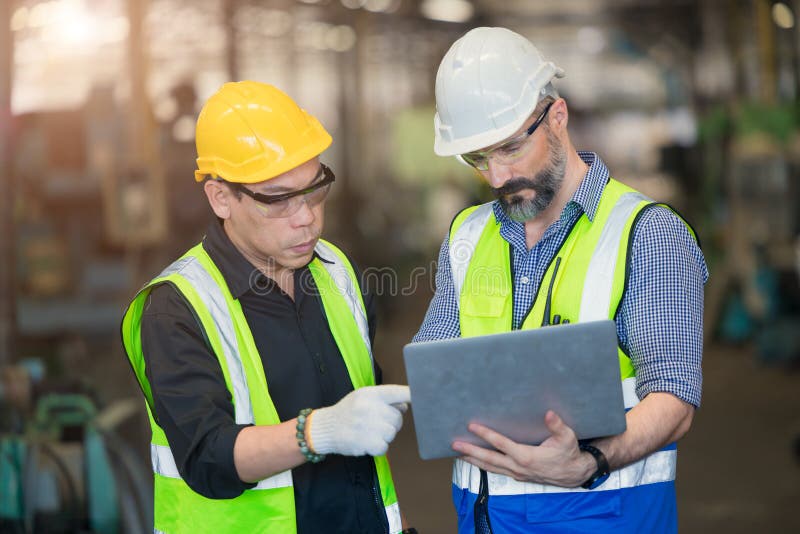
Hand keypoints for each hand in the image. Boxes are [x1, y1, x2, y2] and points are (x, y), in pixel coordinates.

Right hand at [309, 385, 409, 456]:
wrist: (326, 428)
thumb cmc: (348, 412)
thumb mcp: (363, 398)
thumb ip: (384, 399)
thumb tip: (406, 404)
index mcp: (370, 394)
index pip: (397, 392)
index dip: (412, 395)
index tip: (424, 396)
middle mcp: (370, 407)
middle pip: (397, 417)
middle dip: (391, 422)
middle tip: (377, 423)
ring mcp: (368, 425)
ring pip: (392, 432)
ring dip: (385, 435)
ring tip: (370, 432)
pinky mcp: (366, 442)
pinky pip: (384, 447)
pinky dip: (378, 447)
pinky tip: (367, 441)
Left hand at [451, 410, 594, 486]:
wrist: (574, 474)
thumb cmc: (568, 453)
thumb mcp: (567, 438)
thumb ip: (557, 426)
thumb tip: (549, 413)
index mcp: (527, 456)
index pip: (501, 444)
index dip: (486, 435)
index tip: (473, 426)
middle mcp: (518, 467)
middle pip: (489, 459)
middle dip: (470, 450)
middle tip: (454, 444)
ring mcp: (516, 473)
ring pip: (490, 467)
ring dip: (473, 459)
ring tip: (457, 452)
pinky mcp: (517, 475)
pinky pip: (496, 470)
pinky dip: (482, 465)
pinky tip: (474, 459)